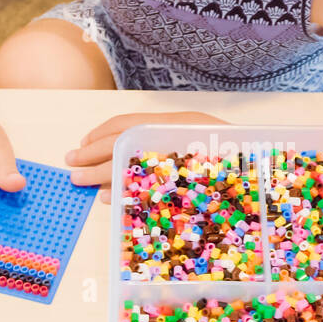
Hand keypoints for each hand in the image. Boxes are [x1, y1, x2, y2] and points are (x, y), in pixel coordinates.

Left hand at [65, 111, 225, 202]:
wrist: (252, 170)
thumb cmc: (224, 151)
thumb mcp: (192, 133)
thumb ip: (161, 138)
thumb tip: (126, 153)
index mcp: (170, 122)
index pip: (124, 124)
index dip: (99, 133)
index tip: (83, 142)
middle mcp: (168, 138)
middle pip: (116, 145)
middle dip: (89, 155)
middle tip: (70, 164)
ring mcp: (171, 162)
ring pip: (122, 166)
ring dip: (96, 175)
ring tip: (79, 182)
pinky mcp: (174, 186)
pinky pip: (139, 190)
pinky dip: (120, 193)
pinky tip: (107, 199)